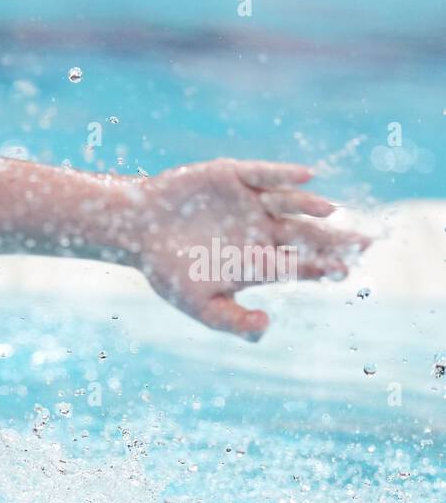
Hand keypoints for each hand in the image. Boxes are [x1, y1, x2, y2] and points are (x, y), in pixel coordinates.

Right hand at [134, 159, 369, 340]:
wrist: (135, 228)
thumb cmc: (166, 270)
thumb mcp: (197, 305)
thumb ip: (231, 321)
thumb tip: (267, 328)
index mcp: (256, 262)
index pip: (299, 266)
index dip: (323, 268)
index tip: (343, 272)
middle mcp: (261, 231)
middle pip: (307, 235)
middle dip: (336, 240)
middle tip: (366, 242)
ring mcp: (250, 202)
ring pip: (290, 204)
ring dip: (310, 207)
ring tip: (329, 212)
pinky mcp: (235, 176)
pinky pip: (266, 173)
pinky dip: (285, 175)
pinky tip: (307, 178)